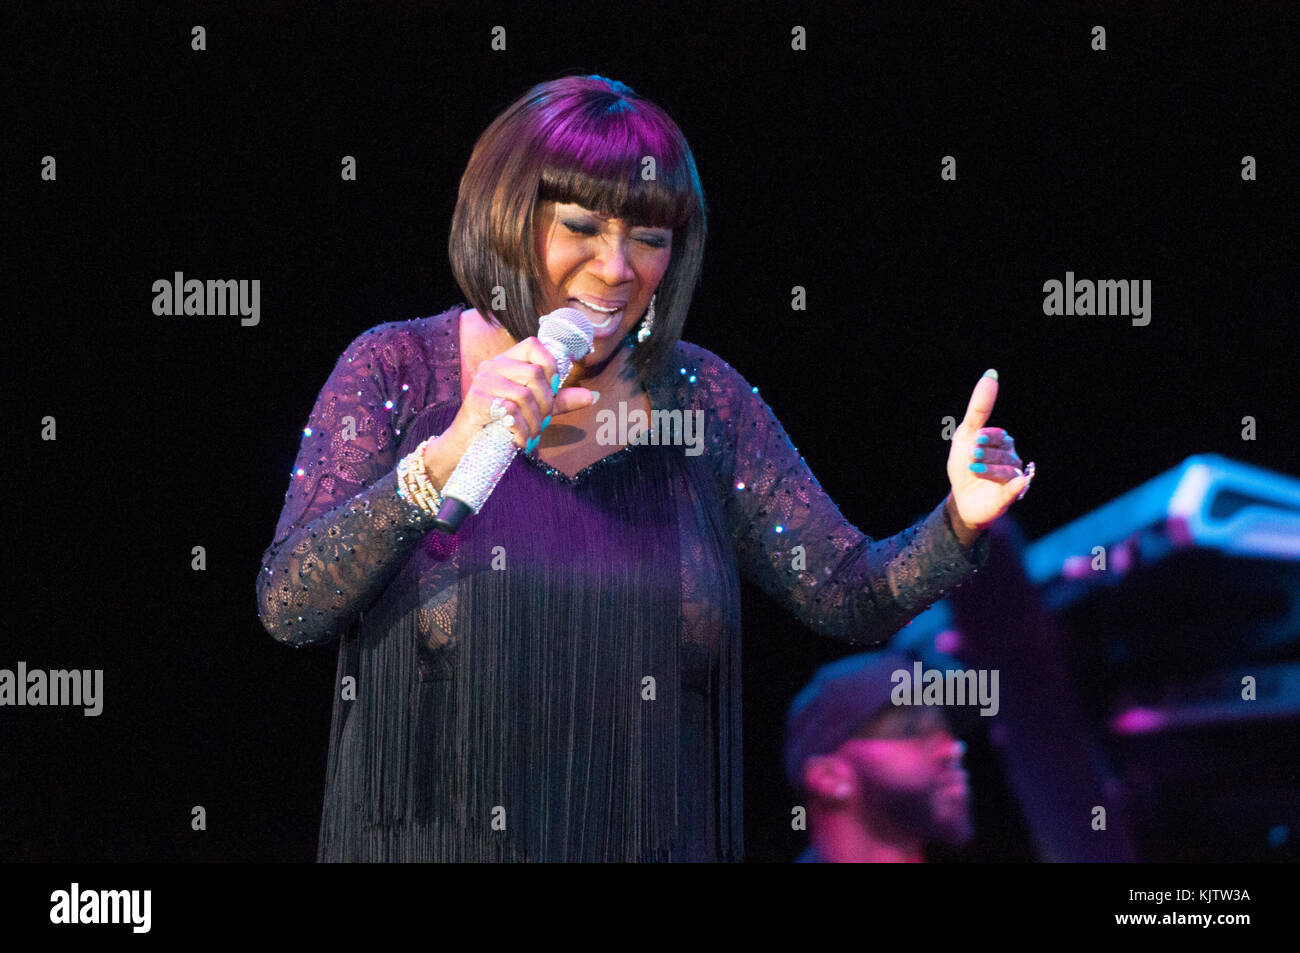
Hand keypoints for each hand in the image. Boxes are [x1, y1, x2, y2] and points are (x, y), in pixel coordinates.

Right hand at [447, 336, 596, 453]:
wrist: (467, 446)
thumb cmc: (502, 424)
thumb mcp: (535, 409)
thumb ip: (560, 401)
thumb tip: (592, 396)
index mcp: (507, 361)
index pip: (534, 345)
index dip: (550, 365)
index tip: (554, 390)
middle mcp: (492, 366)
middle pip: (533, 374)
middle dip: (546, 403)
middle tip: (543, 423)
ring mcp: (481, 382)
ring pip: (523, 395)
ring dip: (535, 421)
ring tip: (532, 435)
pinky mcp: (475, 401)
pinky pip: (509, 411)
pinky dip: (521, 431)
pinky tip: (520, 441)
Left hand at [945, 370, 1030, 534]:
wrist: (961, 498)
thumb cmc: (964, 465)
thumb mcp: (966, 435)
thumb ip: (979, 408)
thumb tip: (991, 374)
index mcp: (1002, 443)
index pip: (998, 435)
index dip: (987, 437)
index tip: (973, 440)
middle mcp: (1012, 459)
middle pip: (1002, 452)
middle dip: (986, 453)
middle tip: (972, 455)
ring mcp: (1013, 478)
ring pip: (1006, 470)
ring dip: (989, 469)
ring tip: (974, 470)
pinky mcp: (1010, 496)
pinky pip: (1016, 488)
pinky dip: (1016, 485)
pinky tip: (1018, 482)